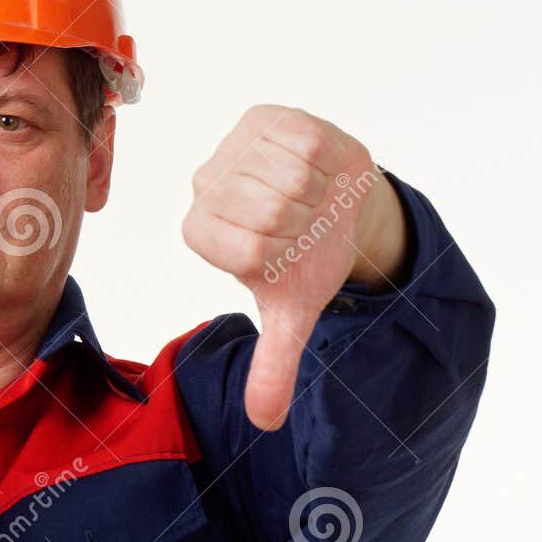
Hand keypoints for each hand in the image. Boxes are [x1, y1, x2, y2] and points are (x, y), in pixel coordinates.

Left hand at [181, 105, 406, 431]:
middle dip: (307, 222)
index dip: (289, 252)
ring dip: (317, 191)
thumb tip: (265, 422)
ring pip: (288, 176)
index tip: (291, 248)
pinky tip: (317, 167)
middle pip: (271, 211)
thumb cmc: (308, 254)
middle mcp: (204, 188)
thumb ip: (275, 364)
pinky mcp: (262, 118)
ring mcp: (231, 149)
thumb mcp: (294, 312)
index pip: (250, 249)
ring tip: (312, 195)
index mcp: (202, 234)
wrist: (340, 202)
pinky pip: (303, 141)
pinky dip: (325, 160)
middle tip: (306, 220)